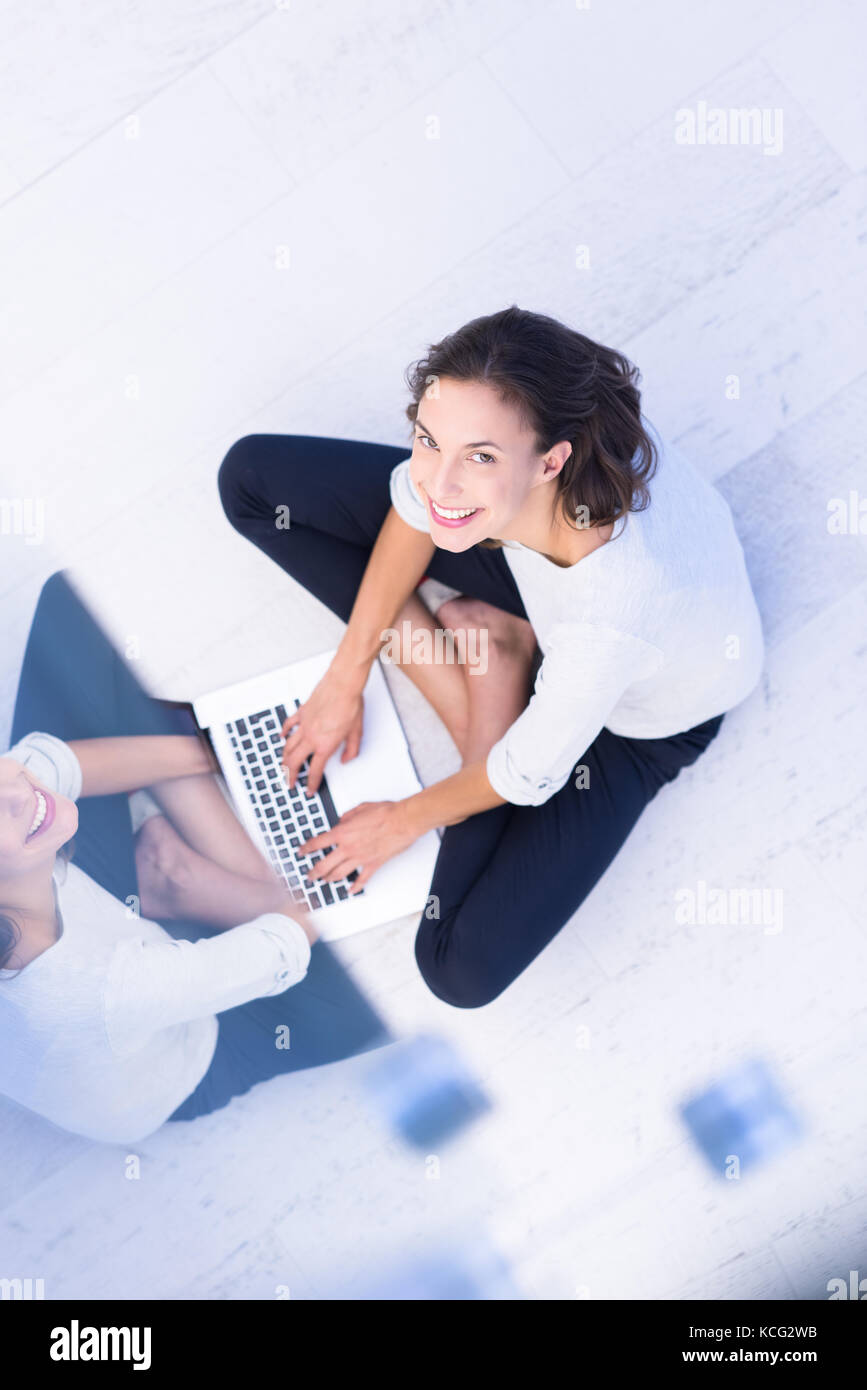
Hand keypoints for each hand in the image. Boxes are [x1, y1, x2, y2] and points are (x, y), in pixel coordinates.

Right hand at [281, 669, 364, 794]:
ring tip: (284, 766)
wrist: (343, 684)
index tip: (309, 790)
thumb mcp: (357, 732)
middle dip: (290, 776)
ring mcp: (304, 725)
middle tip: (289, 783)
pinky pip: (288, 725)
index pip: (315, 771)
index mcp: (325, 745)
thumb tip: (346, 759)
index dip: (311, 783)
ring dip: (284, 759)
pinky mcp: (301, 713)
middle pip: (295, 762)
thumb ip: (351, 750)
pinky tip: (282, 737)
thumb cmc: (350, 704)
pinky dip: (284, 733)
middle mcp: (312, 737)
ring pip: (288, 746)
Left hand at [300, 799, 418, 893]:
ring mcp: (360, 858)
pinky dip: (355, 887)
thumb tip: (342, 820)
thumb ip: (348, 816)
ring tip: (325, 881)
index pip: (317, 843)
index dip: (306, 849)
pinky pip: (361, 879)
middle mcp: (348, 848)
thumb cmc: (386, 813)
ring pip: (339, 874)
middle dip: (313, 872)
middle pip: (324, 865)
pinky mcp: (373, 864)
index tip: (301, 852)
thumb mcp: (361, 808)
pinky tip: (350, 890)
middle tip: (309, 876)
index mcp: (342, 833)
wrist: (403, 821)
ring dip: (329, 879)